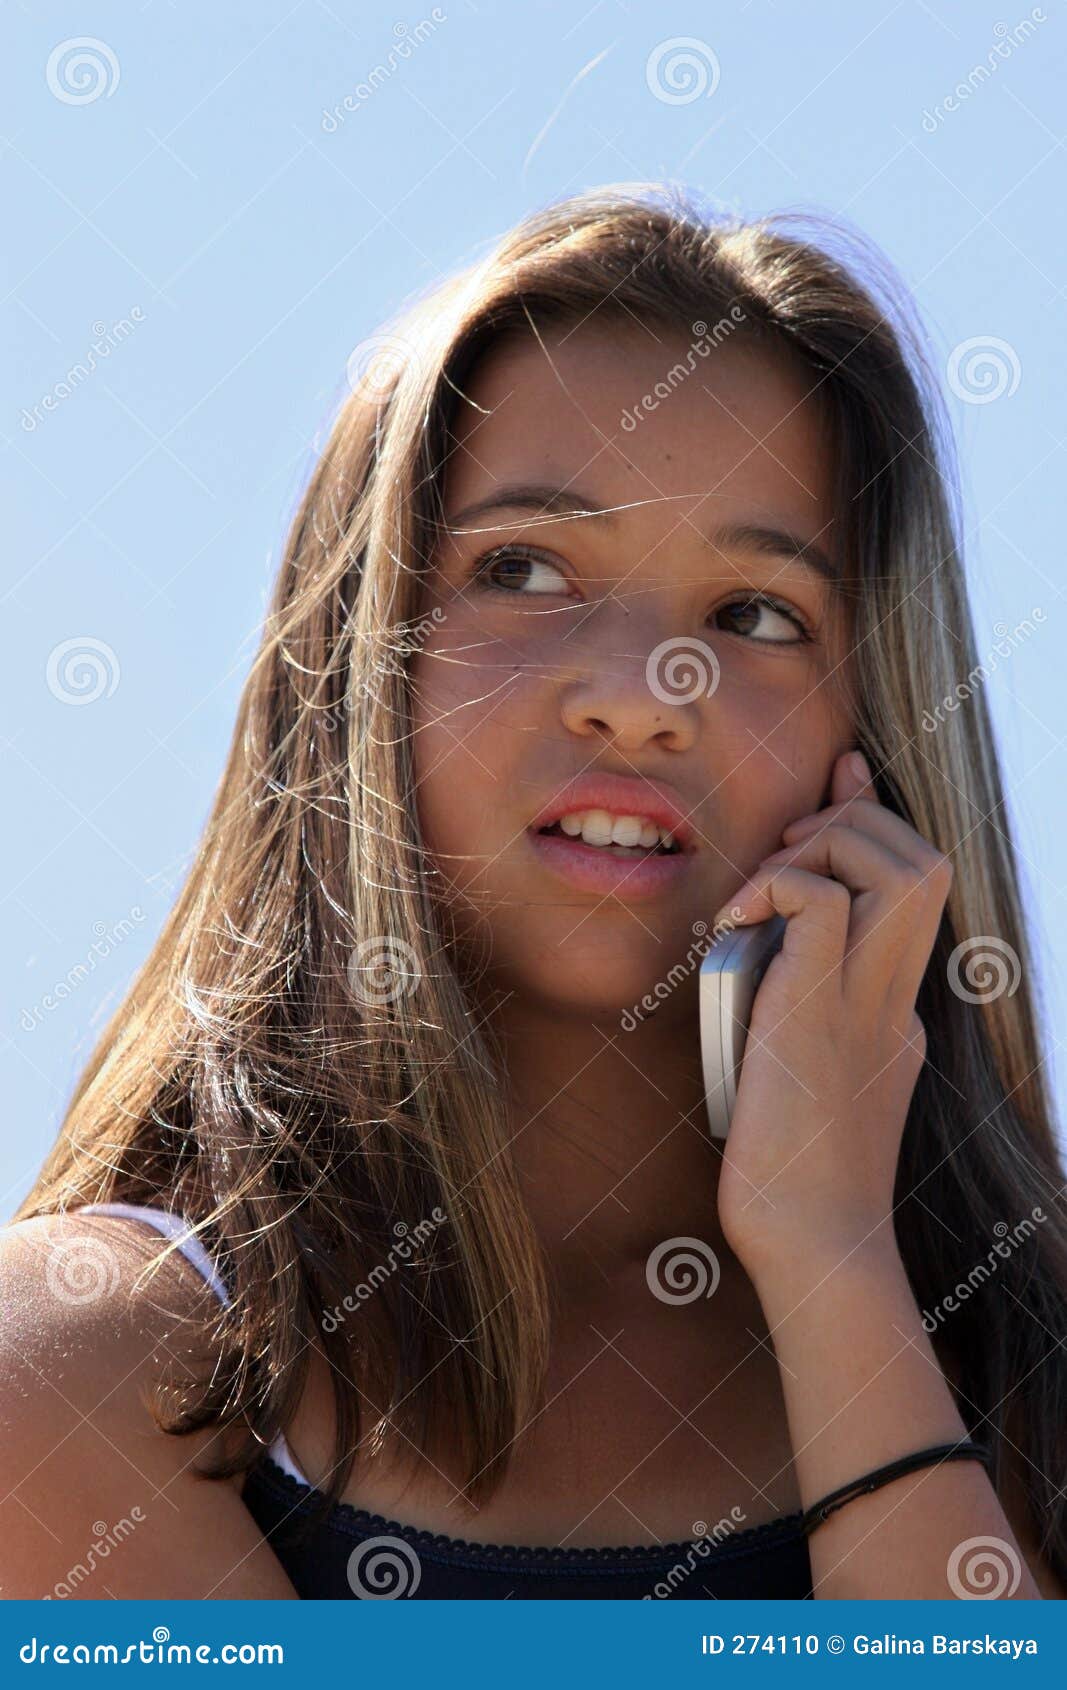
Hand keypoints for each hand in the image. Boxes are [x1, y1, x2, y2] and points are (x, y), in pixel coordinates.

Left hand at [710, 748, 953, 1285]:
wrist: (815, 1248)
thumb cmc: (790, 1181)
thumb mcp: (804, 1084)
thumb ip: (796, 1021)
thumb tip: (756, 974)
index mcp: (894, 1009)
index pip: (910, 882)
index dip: (876, 815)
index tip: (838, 776)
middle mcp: (894, 996)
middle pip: (921, 857)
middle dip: (853, 820)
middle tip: (784, 853)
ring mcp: (865, 1003)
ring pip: (894, 865)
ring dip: (821, 848)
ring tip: (762, 890)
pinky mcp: (818, 1014)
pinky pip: (819, 904)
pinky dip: (775, 889)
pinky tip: (732, 924)